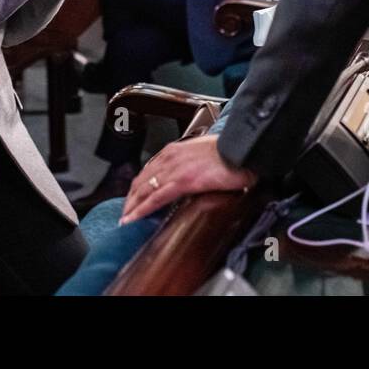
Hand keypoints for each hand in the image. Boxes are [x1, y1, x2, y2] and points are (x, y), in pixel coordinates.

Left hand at [119, 135, 256, 223]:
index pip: (149, 169)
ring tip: (125, 219)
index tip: (134, 196)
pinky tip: (133, 218)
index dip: (139, 185)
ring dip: (132, 206)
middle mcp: (170, 157)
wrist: (242, 149)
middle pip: (142, 180)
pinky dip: (141, 209)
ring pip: (144, 190)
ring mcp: (174, 169)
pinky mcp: (182, 181)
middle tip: (125, 212)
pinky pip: (155, 198)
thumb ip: (192, 163)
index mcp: (175, 150)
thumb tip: (192, 175)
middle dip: (131, 198)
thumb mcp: (204, 154)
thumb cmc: (229, 152)